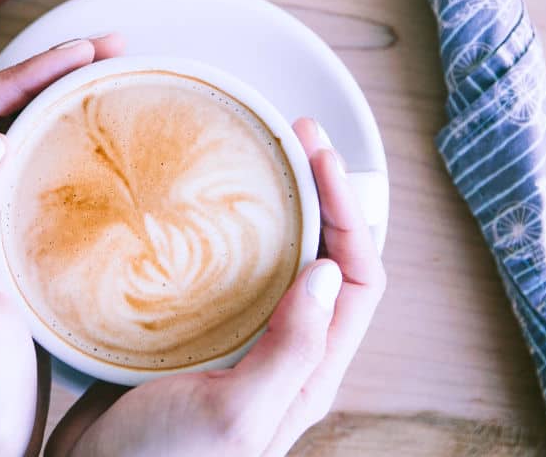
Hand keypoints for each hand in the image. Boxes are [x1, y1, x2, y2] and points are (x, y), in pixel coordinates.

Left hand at [0, 35, 123, 456]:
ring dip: (71, 103)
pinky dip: (83, 151)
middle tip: (117, 53)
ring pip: (29, 139)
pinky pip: (52, 181)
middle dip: (57, 69)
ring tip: (124, 85)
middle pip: (6, 110)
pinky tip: (121, 159)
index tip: (86, 54)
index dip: (27, 70)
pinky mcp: (26, 253)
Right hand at [45, 118, 385, 456]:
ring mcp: (235, 337)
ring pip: (272, 255)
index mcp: (307, 371)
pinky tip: (191, 200)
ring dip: (272, 201)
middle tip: (292, 131)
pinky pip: (219, 266)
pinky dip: (216, 226)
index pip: (356, 278)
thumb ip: (288, 350)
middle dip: (317, 190)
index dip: (347, 212)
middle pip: (322, 254)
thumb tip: (326, 269)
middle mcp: (281, 349)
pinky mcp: (189, 329)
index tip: (316, 155)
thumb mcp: (234, 416)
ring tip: (253, 149)